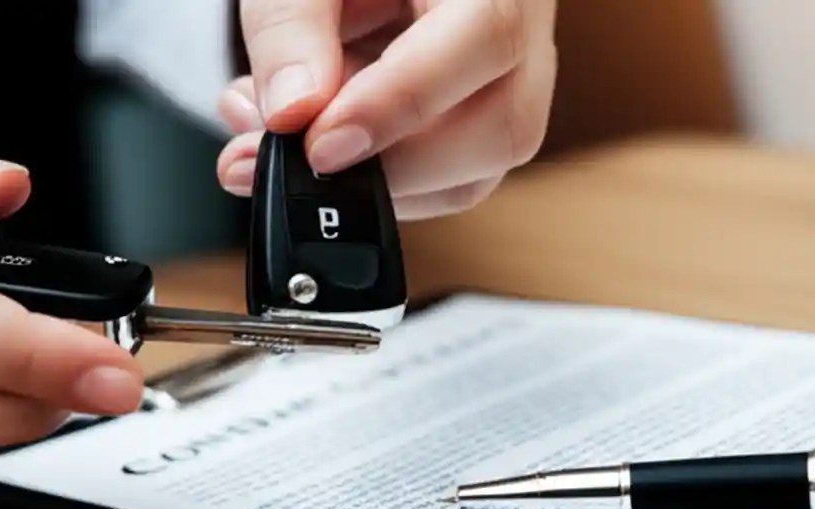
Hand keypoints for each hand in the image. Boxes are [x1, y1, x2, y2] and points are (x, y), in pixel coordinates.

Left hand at [217, 0, 556, 219]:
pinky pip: (447, 180)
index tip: (320, 144)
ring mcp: (513, 78)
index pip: (486, 34)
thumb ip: (288, 22)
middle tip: (297, 159)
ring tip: (290, 143)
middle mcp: (525, 22)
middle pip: (505, 125)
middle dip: (392, 166)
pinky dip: (375, 177)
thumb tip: (292, 113)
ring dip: (377, 181)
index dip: (403, 100)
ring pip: (478, 171)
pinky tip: (316, 140)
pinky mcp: (479, 118)